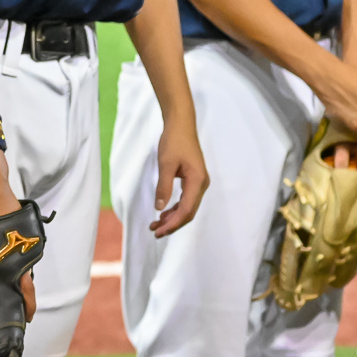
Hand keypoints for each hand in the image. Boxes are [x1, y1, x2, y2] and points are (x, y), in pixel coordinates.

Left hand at [0, 150, 34, 319]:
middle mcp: (23, 251)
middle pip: (25, 280)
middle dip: (20, 297)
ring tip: (6, 298)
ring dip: (14, 281)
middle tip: (13, 314)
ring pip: (20, 268)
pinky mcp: (19, 235)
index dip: (27, 303)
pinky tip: (1, 273)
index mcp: (14, 255)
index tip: (27, 318)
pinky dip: (11, 265)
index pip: (25, 285)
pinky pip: (17, 255)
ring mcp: (22, 243)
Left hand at [151, 115, 207, 236]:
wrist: (181, 124)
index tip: (158, 231)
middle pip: (189, 212)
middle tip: (154, 231)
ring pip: (187, 207)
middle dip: (172, 224)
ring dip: (173, 217)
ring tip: (156, 224)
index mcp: (197, 181)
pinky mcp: (193, 179)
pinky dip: (175, 207)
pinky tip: (164, 212)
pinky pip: (186, 199)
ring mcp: (199, 182)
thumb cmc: (174, 142)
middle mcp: (201, 184)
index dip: (173, 223)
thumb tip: (159, 209)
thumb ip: (163, 187)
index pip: (186, 210)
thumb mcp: (166, 164)